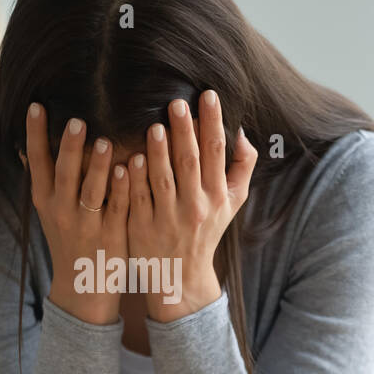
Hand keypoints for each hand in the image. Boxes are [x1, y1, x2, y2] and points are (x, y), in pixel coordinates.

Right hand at [26, 102, 129, 324]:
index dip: (35, 134)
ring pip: (92, 191)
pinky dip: (122, 188)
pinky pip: (118, 208)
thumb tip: (23, 146)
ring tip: (105, 141)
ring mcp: (88, 224)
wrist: (82, 288)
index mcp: (45, 201)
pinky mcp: (112, 234)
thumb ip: (42, 180)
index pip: (37, 163)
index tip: (36, 106)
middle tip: (76, 121)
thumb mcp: (48, 212)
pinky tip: (129, 168)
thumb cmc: (68, 240)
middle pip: (64, 174)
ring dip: (99, 166)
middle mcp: (62, 211)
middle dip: (69, 148)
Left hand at [126, 90, 257, 321]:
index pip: (216, 153)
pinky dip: (135, 180)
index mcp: (217, 196)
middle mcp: (195, 207)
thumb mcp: (232, 203)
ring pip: (163, 181)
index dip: (213, 123)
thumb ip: (241, 168)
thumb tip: (242, 132)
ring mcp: (167, 219)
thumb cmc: (206, 230)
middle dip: (185, 132)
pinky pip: (139, 200)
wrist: (180, 277)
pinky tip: (131, 158)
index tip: (208, 95)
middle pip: (190, 163)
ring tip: (155, 126)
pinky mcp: (142, 228)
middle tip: (177, 102)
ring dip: (159, 153)